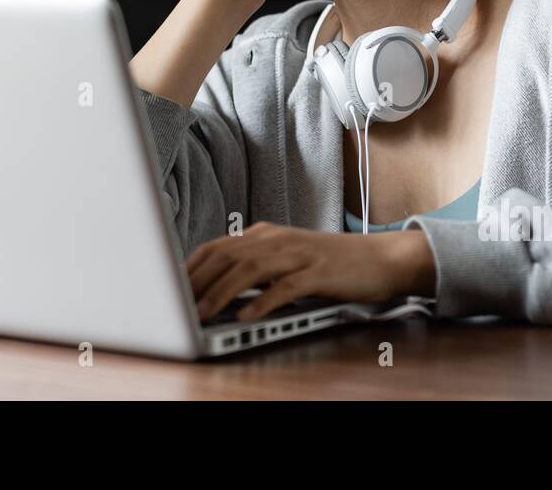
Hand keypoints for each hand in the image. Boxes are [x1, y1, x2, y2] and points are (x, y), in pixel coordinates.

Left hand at [187, 221, 435, 321]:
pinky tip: (247, 317)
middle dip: (199, 281)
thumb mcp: (286, 258)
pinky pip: (285, 287)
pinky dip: (262, 302)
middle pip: (228, 256)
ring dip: (222, 292)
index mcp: (266, 234)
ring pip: (250, 269)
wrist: (379, 258)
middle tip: (178, 304)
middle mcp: (277, 239)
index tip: (172, 287)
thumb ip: (255, 267)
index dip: (192, 266)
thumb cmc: (329, 263)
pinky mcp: (318, 273)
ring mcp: (298, 254)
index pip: (218, 246)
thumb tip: (216, 288)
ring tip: (203, 313)